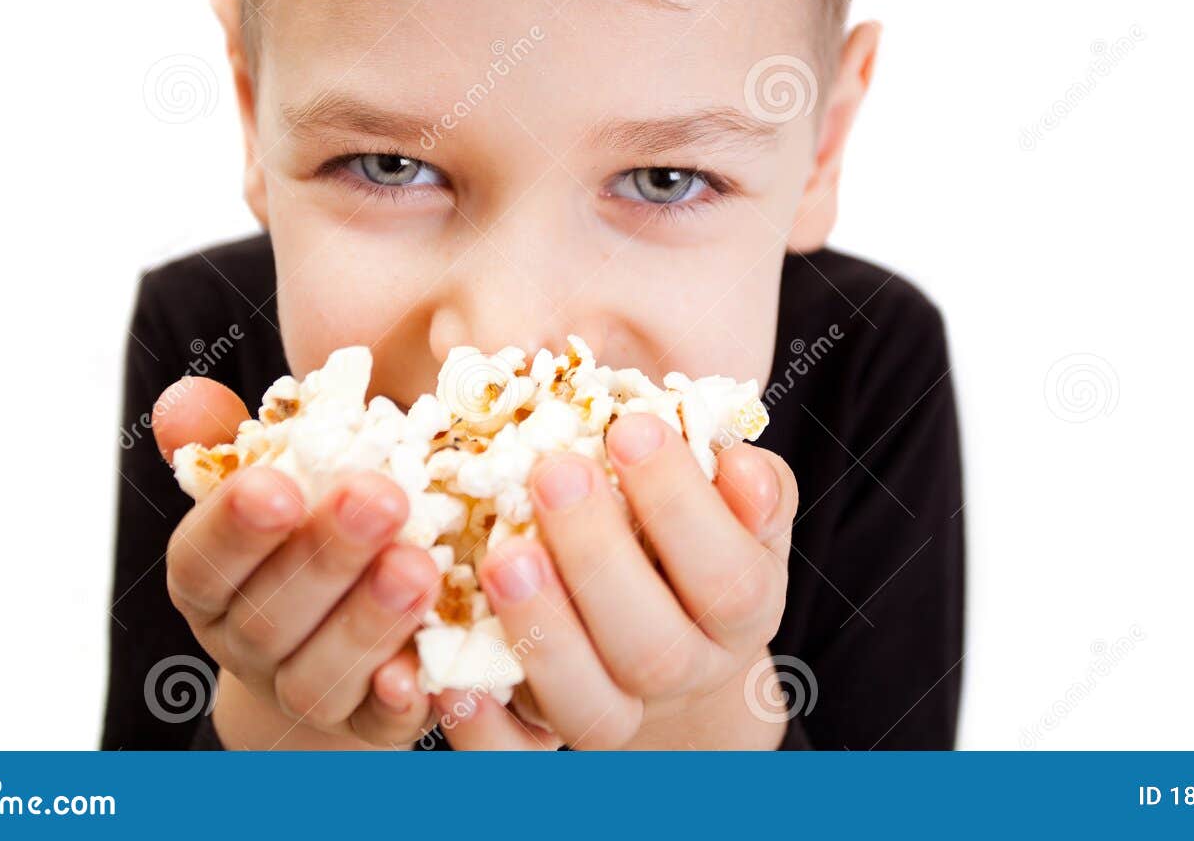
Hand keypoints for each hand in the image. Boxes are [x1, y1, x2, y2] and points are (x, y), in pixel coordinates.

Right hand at [154, 377, 440, 747]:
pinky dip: (395, 702)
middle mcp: (246, 645)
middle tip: (380, 498)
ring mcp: (303, 692)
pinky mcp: (368, 728)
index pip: (203, 561)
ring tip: (418, 566)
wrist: (340, 636)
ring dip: (368, 622)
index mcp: (212, 583)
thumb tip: (186, 398)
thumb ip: (230, 442)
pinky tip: (420, 669)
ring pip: (319, 676)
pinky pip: (376, 728)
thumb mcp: (271, 480)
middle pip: (268, 616)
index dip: (234, 528)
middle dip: (324, 557)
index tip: (277, 484)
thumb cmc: (303, 533)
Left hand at [434, 412, 797, 748]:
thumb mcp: (729, 504)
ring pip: (590, 712)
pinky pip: (517, 765)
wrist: (662, 630)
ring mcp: (618, 717)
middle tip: (553, 471)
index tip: (628, 427)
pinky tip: (449, 676)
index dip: (681, 508)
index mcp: (741, 611)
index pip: (727, 576)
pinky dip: (482, 730)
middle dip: (600, 558)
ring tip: (502, 555)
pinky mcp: (546, 748)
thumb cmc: (684, 535)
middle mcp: (686, 673)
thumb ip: (743, 485)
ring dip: (544, 633)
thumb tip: (738, 467)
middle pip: (655, 649)